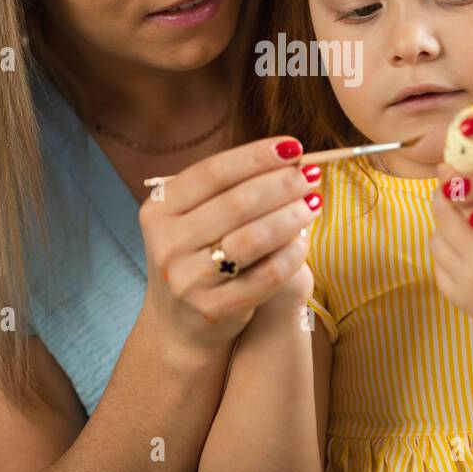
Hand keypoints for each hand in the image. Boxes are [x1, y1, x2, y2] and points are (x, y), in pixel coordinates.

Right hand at [139, 136, 322, 347]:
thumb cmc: (197, 255)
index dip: (256, 156)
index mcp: (159, 210)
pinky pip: (267, 275)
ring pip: (253, 239)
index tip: (293, 146)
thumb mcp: (194, 218)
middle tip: (311, 175)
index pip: (213, 173)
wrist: (178, 325)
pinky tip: (304, 240)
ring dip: (291, 216)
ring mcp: (188, 279)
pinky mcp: (214, 309)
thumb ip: (231, 189)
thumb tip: (291, 158)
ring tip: (313, 203)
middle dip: (282, 184)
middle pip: (237, 203)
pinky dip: (292, 253)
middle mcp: (167, 243)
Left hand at [430, 186, 472, 335]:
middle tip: (448, 185)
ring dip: (443, 224)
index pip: (465, 199)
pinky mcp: (456, 298)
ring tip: (458, 215)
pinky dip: (445, 249)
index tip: (448, 165)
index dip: (454, 179)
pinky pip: (437, 263)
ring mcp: (464, 283)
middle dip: (443, 197)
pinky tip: (461, 242)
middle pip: (443, 217)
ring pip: (435, 239)